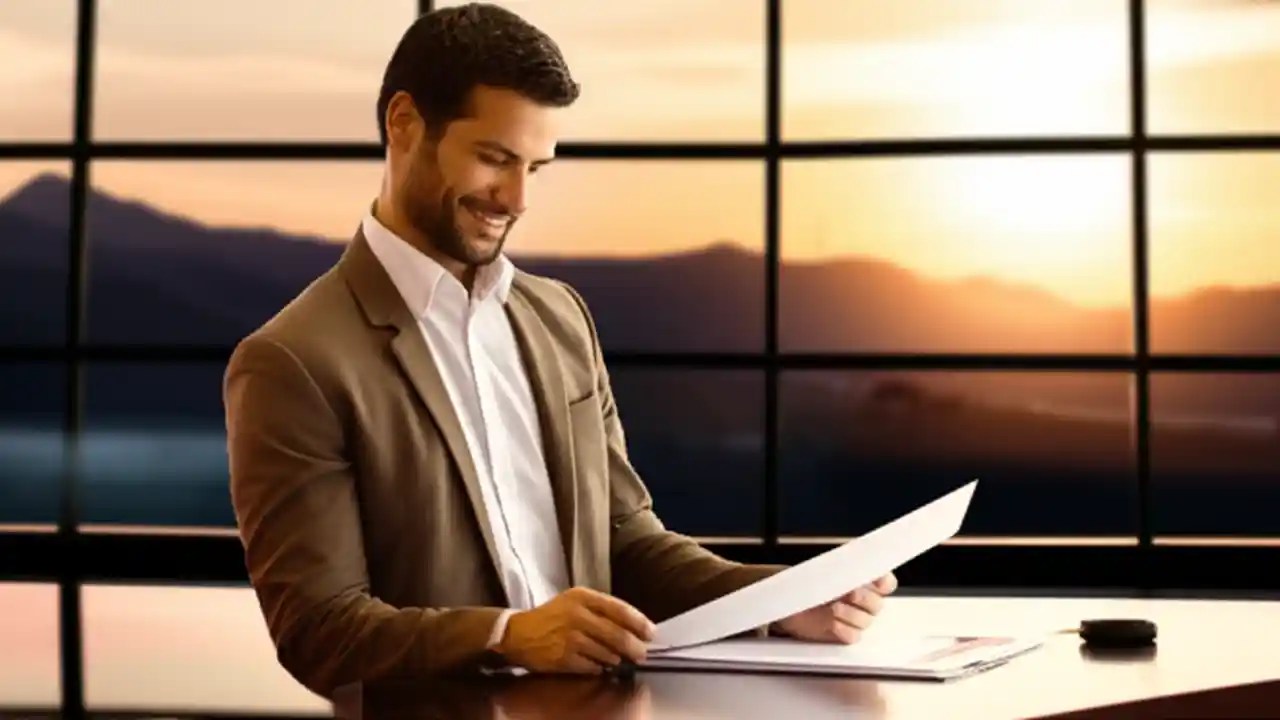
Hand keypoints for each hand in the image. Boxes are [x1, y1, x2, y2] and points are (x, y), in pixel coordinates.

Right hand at [497, 586, 655, 673]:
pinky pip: (593, 667)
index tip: (650, 633)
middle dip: (635, 647)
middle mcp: (577, 615)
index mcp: (582, 597)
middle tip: (642, 653)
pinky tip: (599, 664)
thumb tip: (635, 627)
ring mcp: (570, 638)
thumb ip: (602, 609)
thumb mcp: (574, 601)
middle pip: (617, 634)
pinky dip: (600, 667)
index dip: (639, 623)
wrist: (518, 633)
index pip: (620, 609)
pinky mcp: (564, 658)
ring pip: (608, 653)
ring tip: (620, 659)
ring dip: (618, 659)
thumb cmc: (552, 617)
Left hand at [769, 573, 897, 642]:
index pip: (886, 583)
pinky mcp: (842, 635)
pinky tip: (832, 622)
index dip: (885, 582)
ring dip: (850, 613)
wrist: (784, 600)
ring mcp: (853, 619)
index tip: (877, 580)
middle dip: (864, 598)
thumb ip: (844, 565)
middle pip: (877, 604)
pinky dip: (842, 629)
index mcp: (863, 581)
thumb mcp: (824, 568)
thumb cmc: (804, 581)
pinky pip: (853, 635)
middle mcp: (862, 601)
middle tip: (850, 592)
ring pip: (865, 621)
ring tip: (833, 606)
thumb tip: (856, 559)